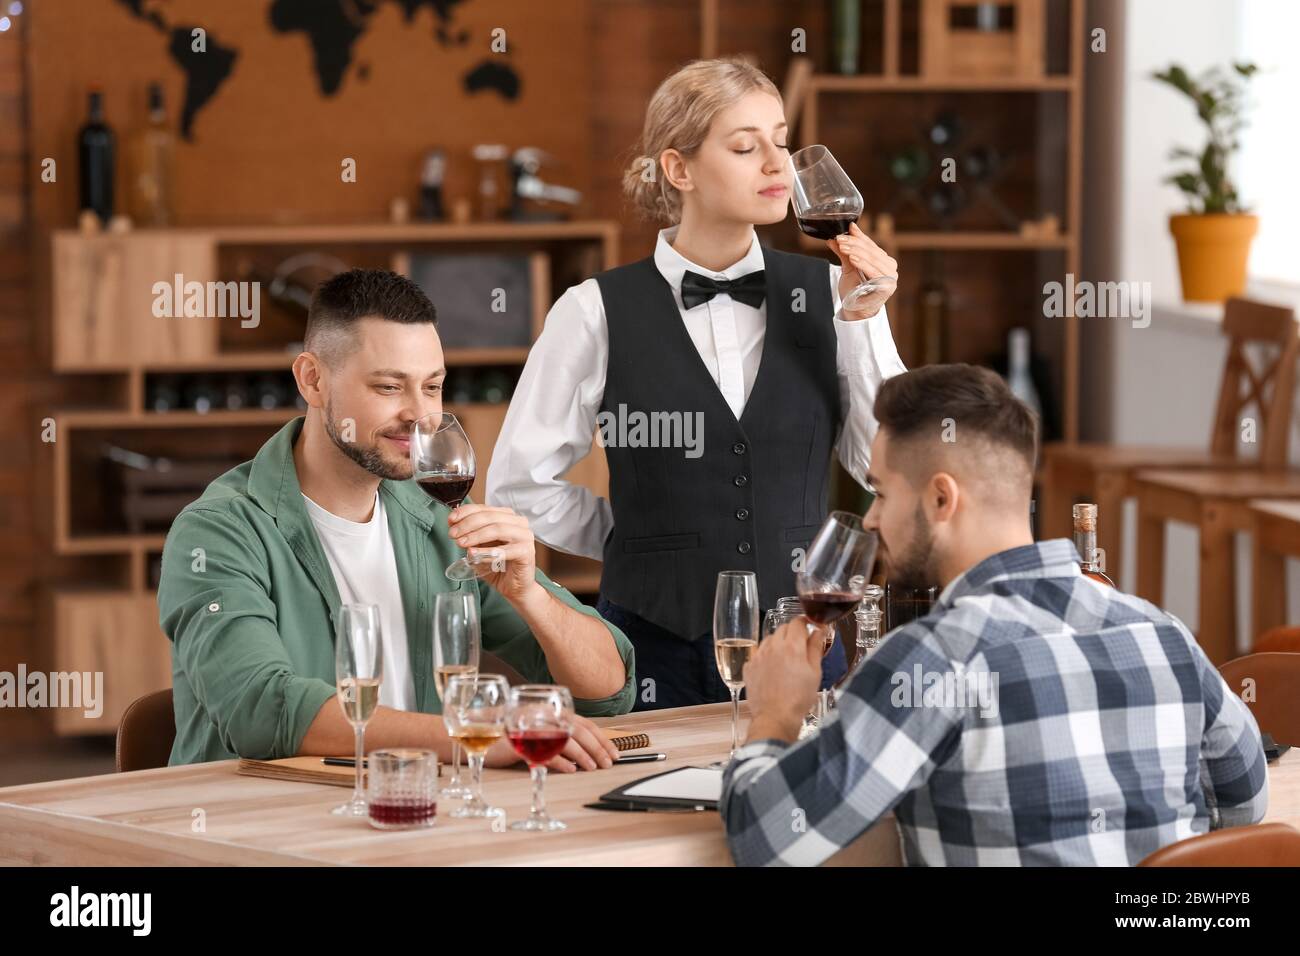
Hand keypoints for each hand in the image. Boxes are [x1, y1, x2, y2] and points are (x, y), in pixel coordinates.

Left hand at [447, 503, 535, 601]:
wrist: (514, 586)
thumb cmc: (498, 565)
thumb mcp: (480, 545)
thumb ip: (471, 533)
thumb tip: (454, 521)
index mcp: (508, 516)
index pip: (485, 508)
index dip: (465, 512)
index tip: (451, 520)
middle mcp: (519, 523)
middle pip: (490, 517)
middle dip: (468, 524)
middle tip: (453, 534)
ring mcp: (525, 537)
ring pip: (497, 529)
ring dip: (476, 536)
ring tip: (461, 543)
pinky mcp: (526, 552)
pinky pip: (504, 551)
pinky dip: (486, 552)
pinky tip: (473, 554)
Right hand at [481, 714, 618, 772]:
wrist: (479, 731)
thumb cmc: (513, 731)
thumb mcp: (539, 729)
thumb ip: (559, 732)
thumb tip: (586, 749)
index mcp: (552, 711)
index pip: (584, 723)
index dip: (601, 738)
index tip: (613, 751)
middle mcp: (545, 716)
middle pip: (578, 731)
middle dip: (597, 748)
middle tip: (608, 762)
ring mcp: (532, 728)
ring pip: (565, 740)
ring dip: (582, 755)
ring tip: (592, 767)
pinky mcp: (520, 743)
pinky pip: (544, 753)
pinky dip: (560, 762)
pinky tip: (570, 770)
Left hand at [744, 617, 822, 737]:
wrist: (776, 717)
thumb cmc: (798, 698)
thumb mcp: (815, 672)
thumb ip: (816, 648)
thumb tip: (819, 631)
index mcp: (792, 646)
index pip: (797, 622)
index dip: (805, 623)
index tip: (810, 628)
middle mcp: (772, 647)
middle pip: (783, 628)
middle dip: (793, 633)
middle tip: (800, 647)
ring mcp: (758, 656)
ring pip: (769, 640)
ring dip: (778, 644)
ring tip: (786, 661)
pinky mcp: (749, 666)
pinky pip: (759, 653)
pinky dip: (766, 656)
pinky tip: (773, 670)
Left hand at [829, 222, 897, 319]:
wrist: (855, 312)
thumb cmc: (854, 291)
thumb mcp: (847, 268)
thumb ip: (843, 253)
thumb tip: (833, 239)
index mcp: (883, 260)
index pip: (870, 244)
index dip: (859, 236)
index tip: (848, 228)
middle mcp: (890, 266)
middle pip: (871, 250)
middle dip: (854, 243)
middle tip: (840, 239)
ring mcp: (891, 277)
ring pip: (872, 259)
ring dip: (857, 251)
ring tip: (844, 247)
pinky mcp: (888, 287)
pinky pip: (874, 272)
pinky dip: (863, 264)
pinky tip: (853, 258)